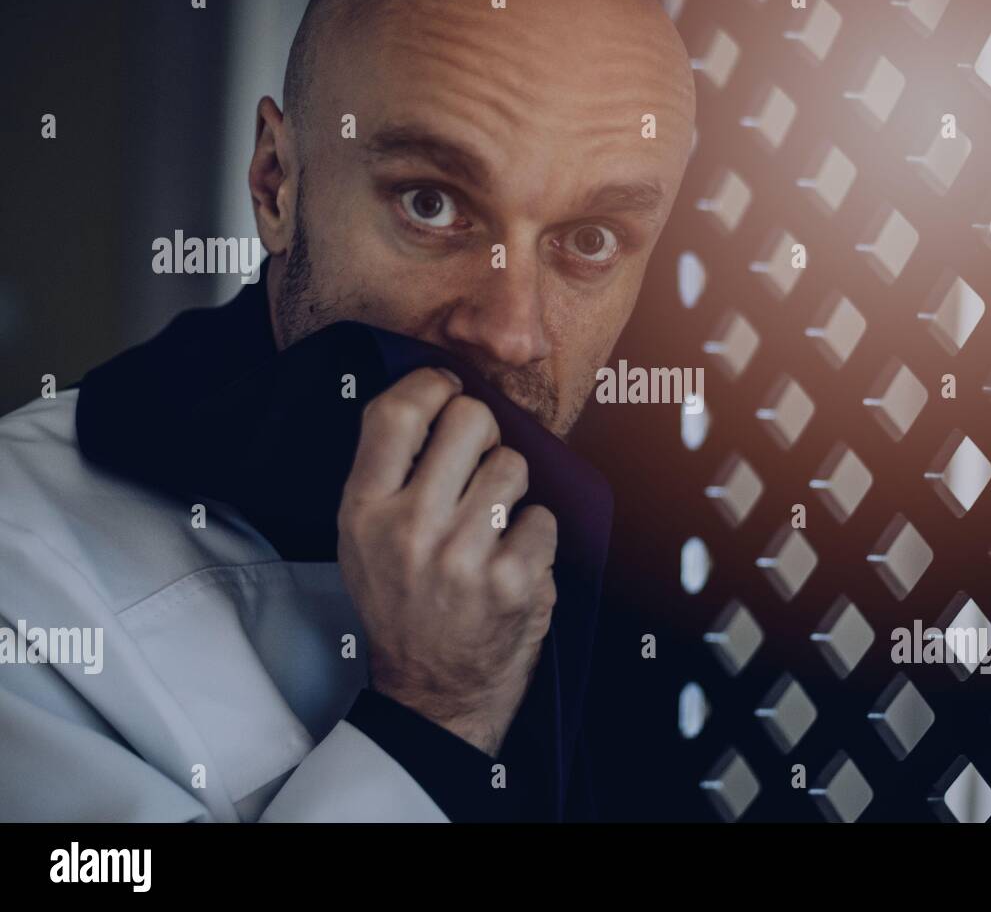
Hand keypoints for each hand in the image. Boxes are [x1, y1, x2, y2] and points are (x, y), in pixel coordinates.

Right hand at [337, 367, 557, 756]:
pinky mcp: (512, 581)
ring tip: (492, 524)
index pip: (396, 412)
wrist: (433, 691)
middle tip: (479, 462)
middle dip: (483, 433)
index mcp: (363, 511)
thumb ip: (386, 471)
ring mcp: (463, 556)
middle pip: (469, 420)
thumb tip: (434, 395)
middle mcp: (409, 529)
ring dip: (512, 489)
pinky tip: (511, 561)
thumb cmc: (403, 603)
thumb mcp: (362, 538)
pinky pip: (543, 516)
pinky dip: (535, 536)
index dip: (431, 385)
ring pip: (514, 465)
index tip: (448, 389)